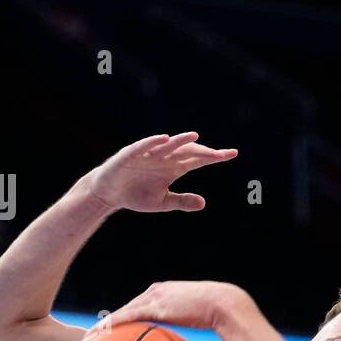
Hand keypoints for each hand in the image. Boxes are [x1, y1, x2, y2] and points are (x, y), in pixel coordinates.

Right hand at [83, 132, 237, 213]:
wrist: (108, 195)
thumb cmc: (136, 195)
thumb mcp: (162, 202)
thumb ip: (181, 201)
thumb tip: (203, 203)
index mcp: (174, 167)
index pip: (198, 159)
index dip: (215, 156)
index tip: (233, 154)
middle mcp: (164, 157)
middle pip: (188, 151)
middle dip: (203, 151)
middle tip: (219, 154)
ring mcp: (148, 154)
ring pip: (168, 145)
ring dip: (181, 140)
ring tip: (195, 137)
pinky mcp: (130, 154)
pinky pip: (144, 146)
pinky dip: (154, 142)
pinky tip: (165, 139)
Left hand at [103, 280, 251, 332]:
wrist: (225, 303)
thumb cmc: (220, 313)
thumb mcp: (203, 317)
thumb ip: (194, 325)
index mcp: (166, 293)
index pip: (140, 306)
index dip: (126, 318)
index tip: (115, 330)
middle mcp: (155, 292)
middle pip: (127, 308)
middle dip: (111, 322)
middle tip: (94, 335)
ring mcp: (154, 298)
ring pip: (123, 312)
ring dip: (106, 325)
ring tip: (89, 337)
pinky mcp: (155, 307)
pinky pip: (128, 317)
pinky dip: (113, 325)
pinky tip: (100, 335)